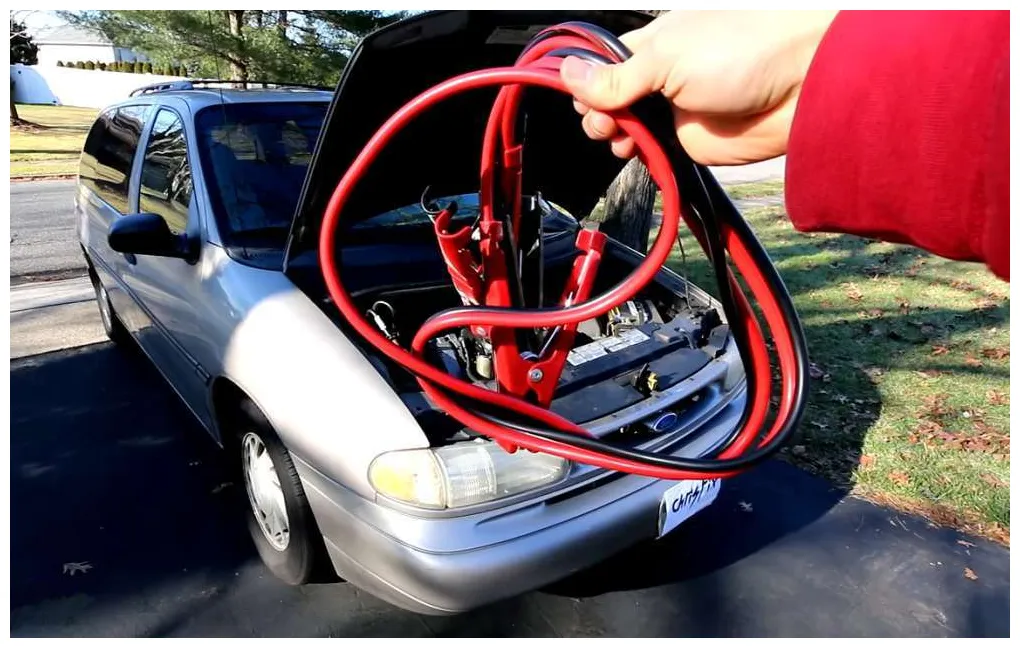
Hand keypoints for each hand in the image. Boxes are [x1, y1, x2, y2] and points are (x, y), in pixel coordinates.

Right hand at [560, 10, 838, 164]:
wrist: (799, 87)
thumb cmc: (743, 50)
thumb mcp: (666, 58)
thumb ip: (616, 77)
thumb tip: (569, 75)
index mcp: (649, 45)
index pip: (600, 63)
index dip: (583, 81)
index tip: (575, 96)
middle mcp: (657, 76)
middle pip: (606, 99)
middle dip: (595, 112)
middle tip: (604, 119)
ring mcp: (671, 110)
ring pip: (624, 129)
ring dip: (611, 135)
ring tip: (617, 137)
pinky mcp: (686, 142)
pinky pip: (649, 153)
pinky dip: (636, 156)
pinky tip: (631, 152)